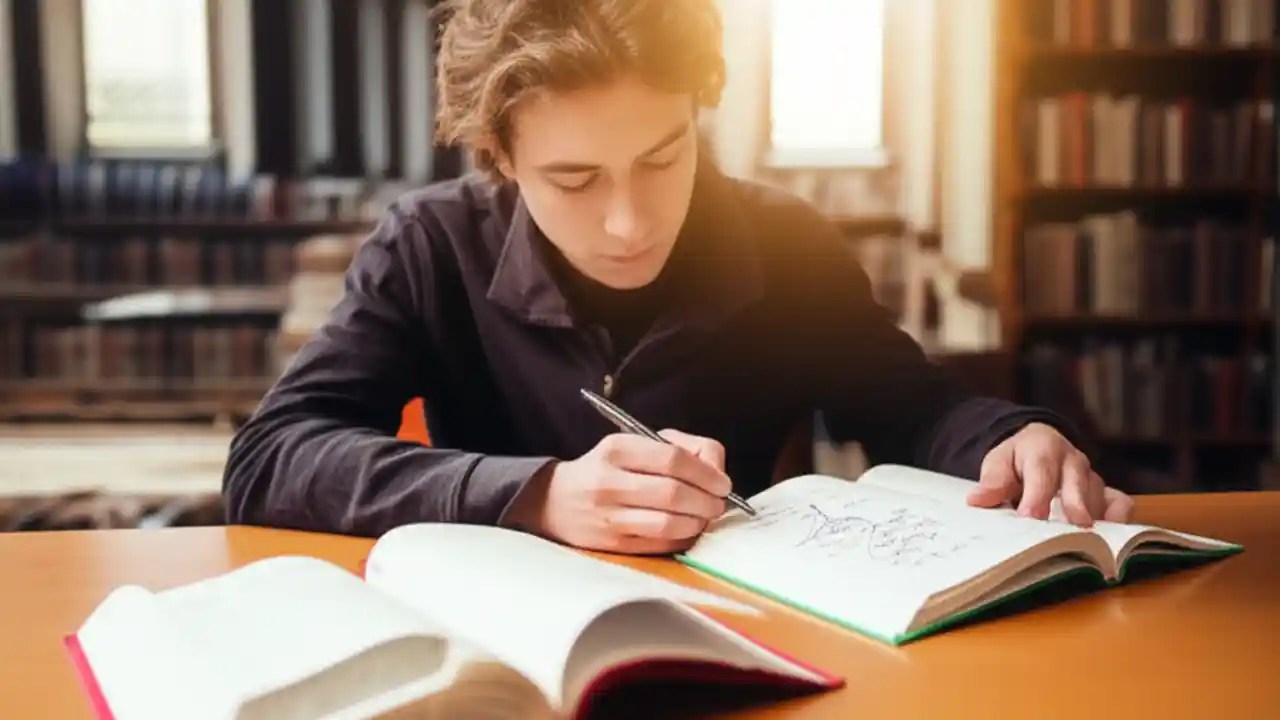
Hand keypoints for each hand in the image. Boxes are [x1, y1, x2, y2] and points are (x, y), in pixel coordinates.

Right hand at [504, 430, 730, 553]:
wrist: (554, 502)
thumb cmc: (604, 470)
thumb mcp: (630, 445)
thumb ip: (675, 448)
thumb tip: (714, 467)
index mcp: (617, 449)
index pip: (672, 458)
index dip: (706, 472)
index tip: (722, 482)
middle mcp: (610, 481)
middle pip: (674, 492)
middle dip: (708, 500)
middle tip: (719, 503)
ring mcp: (609, 516)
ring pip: (669, 522)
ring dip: (698, 522)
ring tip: (704, 517)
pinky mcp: (613, 543)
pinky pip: (660, 543)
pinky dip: (683, 538)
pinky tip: (687, 531)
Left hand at [966, 423, 1133, 526]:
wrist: (1037, 446)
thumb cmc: (1016, 461)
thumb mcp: (998, 463)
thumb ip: (992, 482)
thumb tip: (977, 500)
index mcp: (1043, 448)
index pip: (1042, 472)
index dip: (1037, 496)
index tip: (1030, 517)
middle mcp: (1073, 461)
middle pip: (1077, 483)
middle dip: (1074, 507)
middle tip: (1070, 532)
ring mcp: (1093, 477)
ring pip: (1098, 498)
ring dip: (1090, 521)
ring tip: (1082, 546)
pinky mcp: (1107, 492)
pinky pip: (1122, 504)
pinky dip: (1119, 521)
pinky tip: (1109, 540)